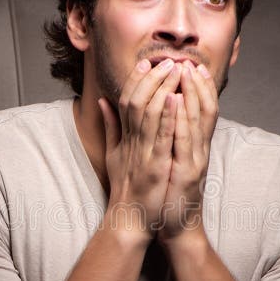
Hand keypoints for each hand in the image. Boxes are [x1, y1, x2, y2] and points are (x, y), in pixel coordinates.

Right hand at [98, 58, 181, 240]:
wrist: (129, 220)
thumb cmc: (126, 189)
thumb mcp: (115, 154)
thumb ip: (111, 127)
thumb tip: (103, 100)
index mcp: (125, 138)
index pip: (127, 102)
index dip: (136, 80)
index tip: (145, 63)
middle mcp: (132, 142)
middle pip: (137, 101)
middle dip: (152, 78)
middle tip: (166, 59)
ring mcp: (142, 154)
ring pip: (149, 114)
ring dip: (162, 89)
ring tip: (174, 70)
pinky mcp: (155, 167)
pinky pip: (161, 138)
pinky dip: (167, 117)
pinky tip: (176, 99)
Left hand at [157, 60, 218, 243]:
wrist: (175, 226)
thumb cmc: (170, 194)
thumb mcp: (170, 162)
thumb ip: (167, 139)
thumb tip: (163, 120)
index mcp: (194, 147)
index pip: (203, 111)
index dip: (200, 88)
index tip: (193, 66)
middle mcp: (199, 150)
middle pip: (204, 110)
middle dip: (198, 85)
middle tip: (191, 62)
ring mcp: (194, 160)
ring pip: (196, 121)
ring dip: (191, 94)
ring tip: (185, 72)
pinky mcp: (185, 172)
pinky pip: (182, 141)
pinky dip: (179, 120)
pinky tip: (174, 102)